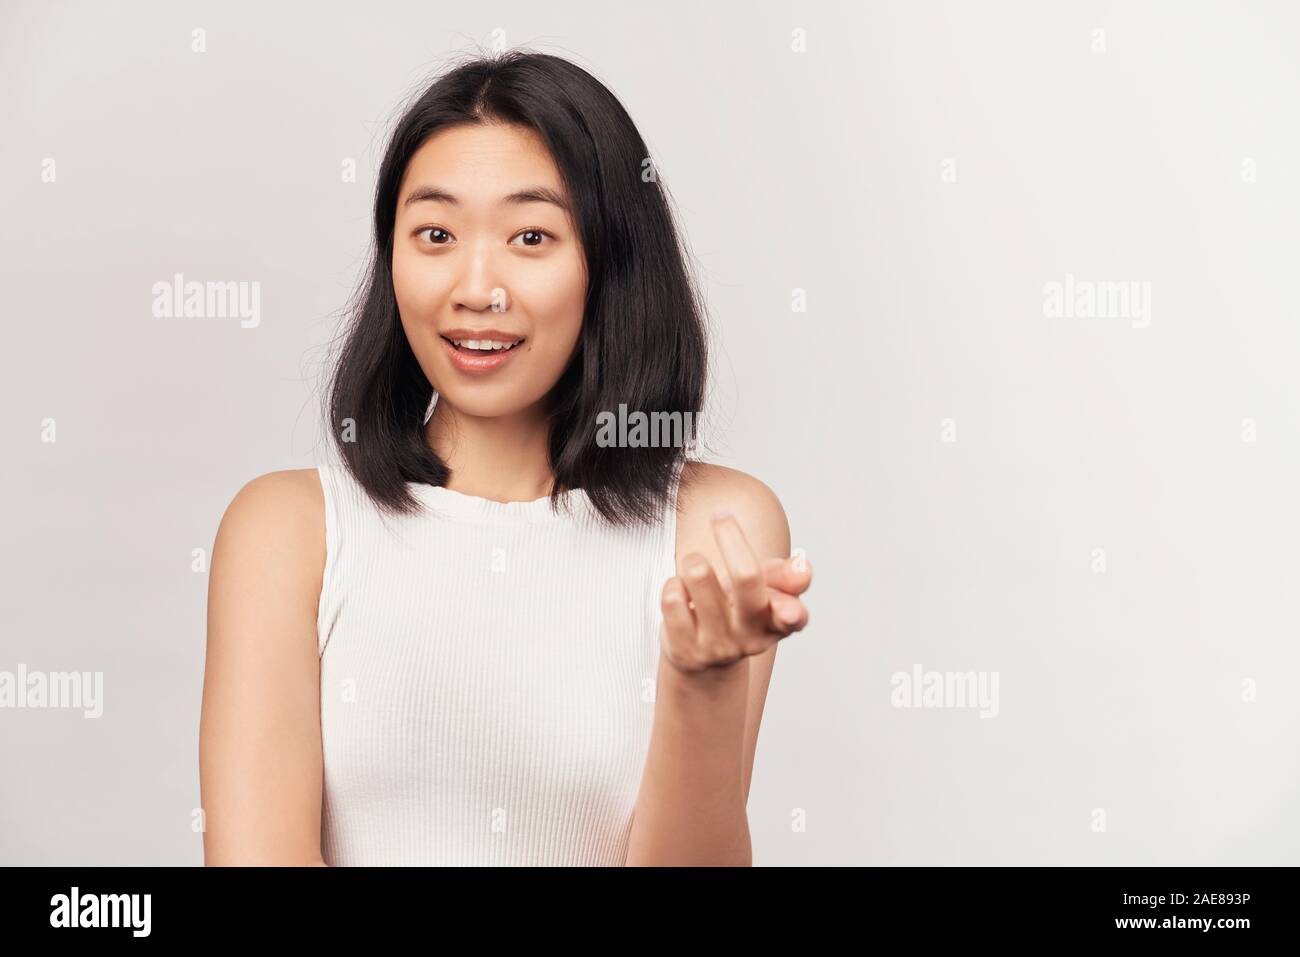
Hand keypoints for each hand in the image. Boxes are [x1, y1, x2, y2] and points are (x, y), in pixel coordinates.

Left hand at [659, 511, 812, 673]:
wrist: (702, 657)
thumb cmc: (736, 611)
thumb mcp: (763, 591)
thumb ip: (784, 575)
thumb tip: (803, 566)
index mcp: (778, 622)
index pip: (794, 606)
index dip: (797, 584)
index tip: (801, 564)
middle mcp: (751, 638)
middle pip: (746, 575)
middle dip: (730, 537)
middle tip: (720, 517)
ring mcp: (718, 646)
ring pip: (699, 574)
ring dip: (693, 560)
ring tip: (695, 569)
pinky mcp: (686, 651)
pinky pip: (672, 596)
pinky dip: (673, 585)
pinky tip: (680, 597)